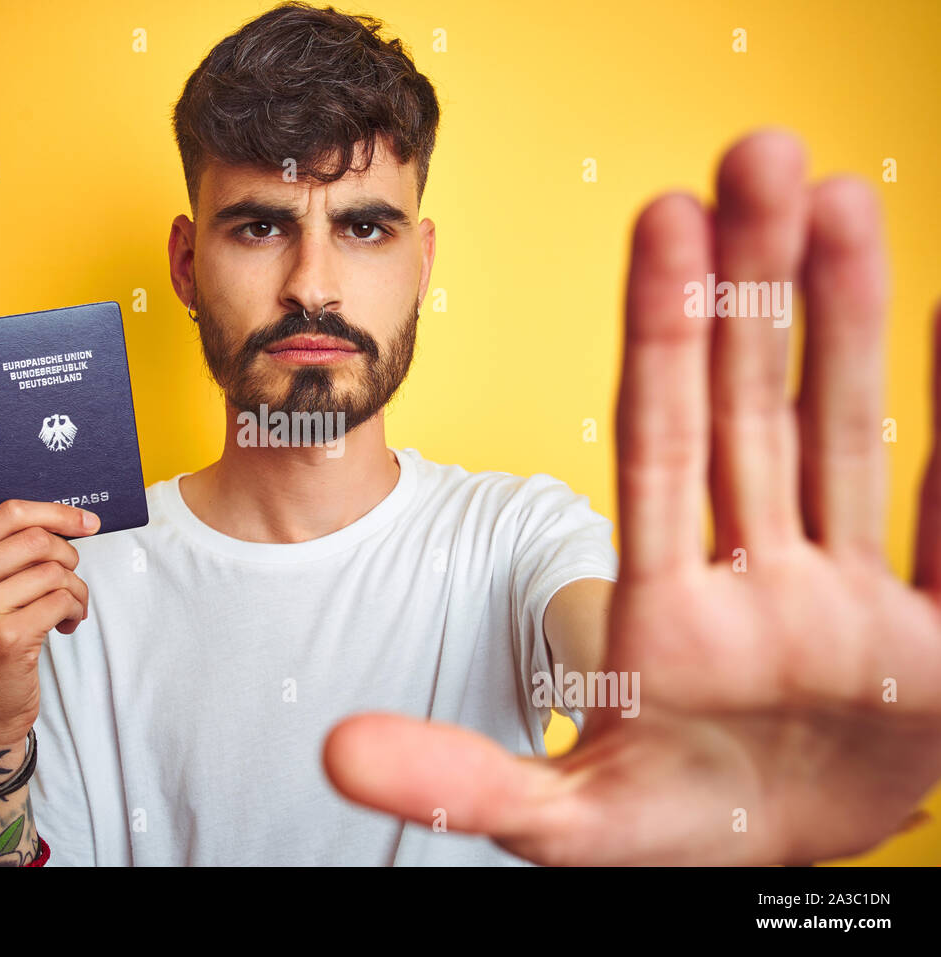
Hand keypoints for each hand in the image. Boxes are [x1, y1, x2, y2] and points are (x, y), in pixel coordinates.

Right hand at [0, 499, 97, 749]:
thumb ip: (3, 555)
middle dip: (68, 556)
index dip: (54, 512)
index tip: (86, 522)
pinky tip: (66, 625)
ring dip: (75, 589)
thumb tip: (60, 520)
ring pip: (53, 571)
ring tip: (70, 608)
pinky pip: (61, 600)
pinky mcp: (6, 639)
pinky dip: (74, 609)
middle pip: (35, 539)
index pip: (7, 515)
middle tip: (71, 577)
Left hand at [321, 129, 940, 864]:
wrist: (787, 867)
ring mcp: (844, 593)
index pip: (657, 444)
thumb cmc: (680, 829)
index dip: (661, 333)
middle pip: (747, 406)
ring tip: (842, 197)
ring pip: (841, 430)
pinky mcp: (928, 628)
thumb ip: (461, 782)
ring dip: (845, 319)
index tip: (662, 221)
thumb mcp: (567, 820)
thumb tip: (334, 752)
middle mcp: (753, 576)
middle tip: (756, 154)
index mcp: (667, 609)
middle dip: (753, 284)